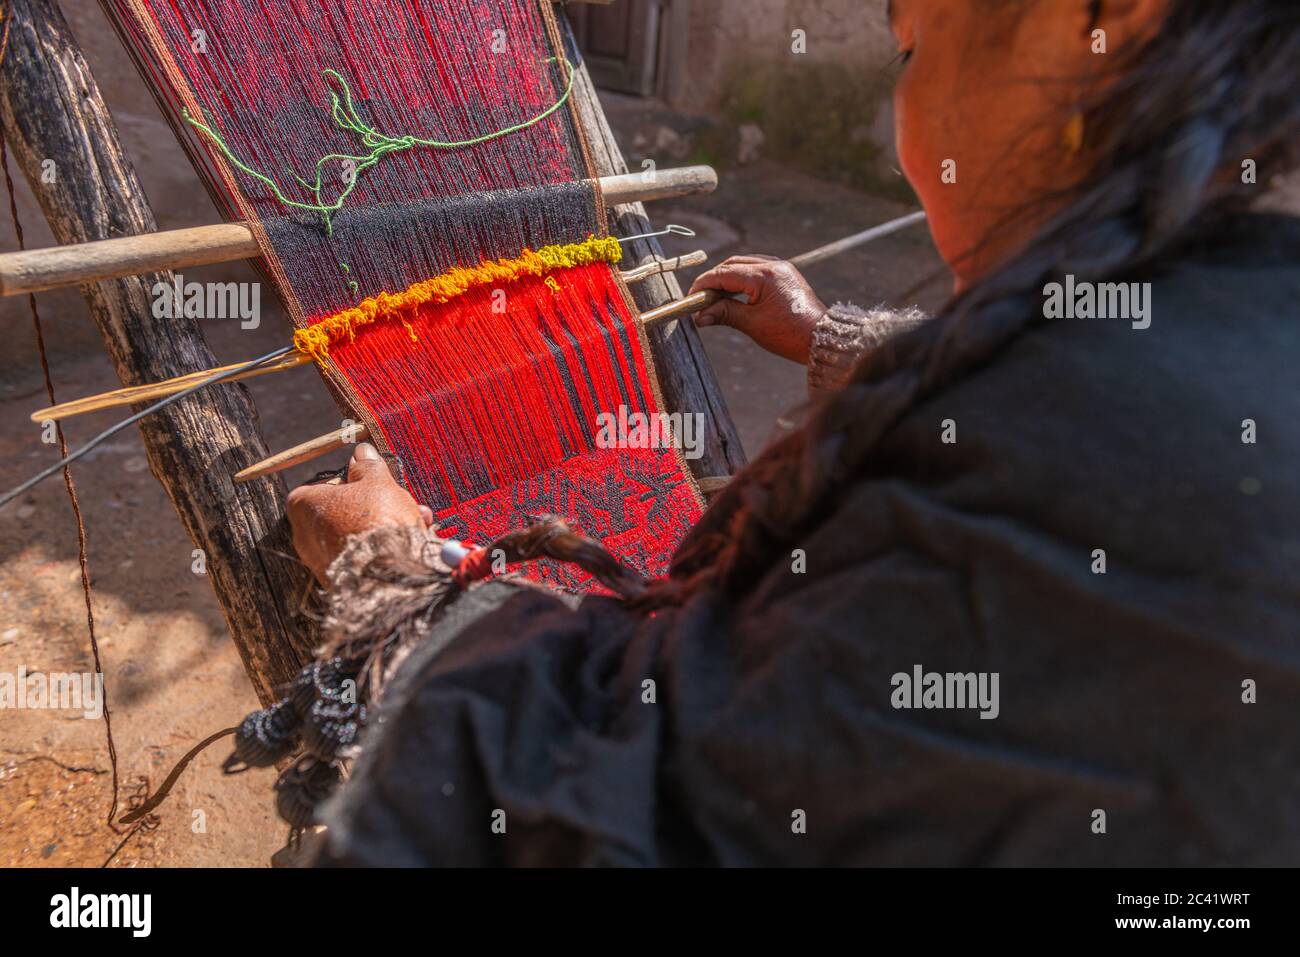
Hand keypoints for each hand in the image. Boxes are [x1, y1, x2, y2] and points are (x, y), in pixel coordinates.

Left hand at [286, 443, 433, 584]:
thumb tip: (362, 451)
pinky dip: (383, 551)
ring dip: (384, 528)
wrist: (388, 576)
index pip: (316, 488)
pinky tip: (412, 543)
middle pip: (339, 513)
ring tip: (417, 520)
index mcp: (304, 506)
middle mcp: (304, 537)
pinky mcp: (340, 584)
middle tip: (397, 501)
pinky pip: (362, 559)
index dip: (343, 484)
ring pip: (355, 537)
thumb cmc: (377, 521)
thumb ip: (368, 467)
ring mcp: (320, 564)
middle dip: (371, 507)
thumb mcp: (377, 483)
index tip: (367, 483)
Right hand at [687, 256, 827, 363]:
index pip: (724, 273)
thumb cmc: (788, 334)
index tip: (691, 298)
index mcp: (764, 276)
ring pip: (744, 265)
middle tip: (701, 300)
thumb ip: (724, 314)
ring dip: (727, 278)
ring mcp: (781, 268)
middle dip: (714, 280)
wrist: (820, 339)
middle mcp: (773, 265)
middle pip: (732, 265)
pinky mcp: (785, 274)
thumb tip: (700, 317)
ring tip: (715, 299)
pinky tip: (734, 294)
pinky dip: (742, 279)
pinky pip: (756, 269)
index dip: (704, 284)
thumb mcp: (752, 324)